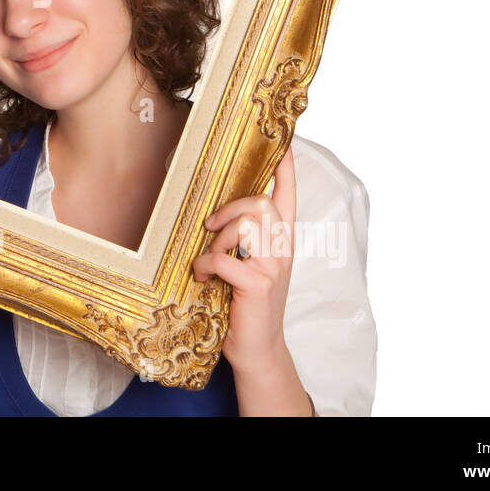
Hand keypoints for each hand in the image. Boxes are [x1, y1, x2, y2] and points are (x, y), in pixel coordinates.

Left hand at [192, 146, 296, 373]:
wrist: (258, 349)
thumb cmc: (246, 304)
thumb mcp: (250, 265)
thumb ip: (244, 238)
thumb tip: (214, 213)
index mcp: (282, 241)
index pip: (288, 196)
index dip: (286, 168)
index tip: (286, 141)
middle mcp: (283, 249)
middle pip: (260, 202)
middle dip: (228, 209)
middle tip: (211, 226)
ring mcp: (274, 267)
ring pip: (243, 225)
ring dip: (217, 240)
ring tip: (210, 261)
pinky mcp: (258, 284)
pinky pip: (222, 258)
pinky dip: (204, 265)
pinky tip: (201, 277)